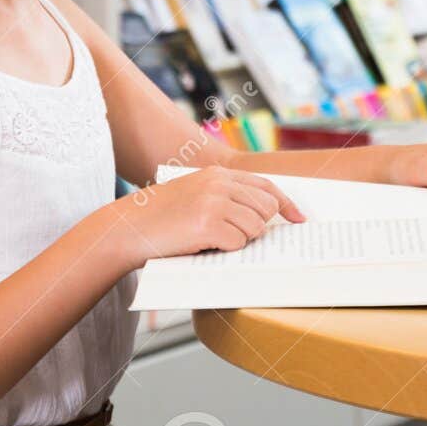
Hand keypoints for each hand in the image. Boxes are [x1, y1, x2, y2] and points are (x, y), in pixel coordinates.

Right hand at [105, 166, 304, 268]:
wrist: (127, 229)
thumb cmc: (159, 219)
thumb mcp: (194, 195)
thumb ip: (224, 196)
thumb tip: (262, 214)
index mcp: (216, 174)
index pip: (265, 185)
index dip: (286, 203)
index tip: (298, 218)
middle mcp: (218, 184)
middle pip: (266, 208)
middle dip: (258, 227)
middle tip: (235, 237)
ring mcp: (213, 202)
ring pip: (255, 228)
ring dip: (240, 240)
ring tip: (214, 241)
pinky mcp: (208, 224)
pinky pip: (238, 243)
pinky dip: (226, 251)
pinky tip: (204, 246)